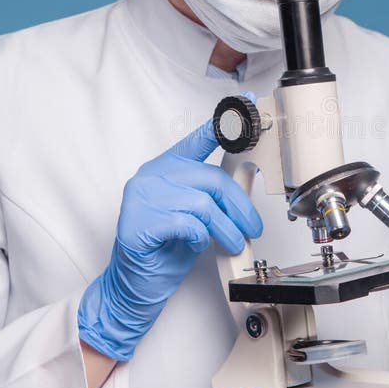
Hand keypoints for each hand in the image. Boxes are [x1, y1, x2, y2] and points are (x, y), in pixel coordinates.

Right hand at [78, 117, 261, 360]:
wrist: (135, 284)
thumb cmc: (166, 248)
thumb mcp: (195, 215)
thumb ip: (211, 197)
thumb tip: (245, 195)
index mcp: (166, 168)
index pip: (198, 140)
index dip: (224, 124)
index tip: (245, 103)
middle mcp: (152, 176)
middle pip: (212, 179)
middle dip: (240, 207)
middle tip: (253, 228)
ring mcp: (142, 198)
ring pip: (203, 204)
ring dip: (227, 229)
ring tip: (234, 244)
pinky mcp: (138, 222)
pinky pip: (186, 223)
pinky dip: (201, 237)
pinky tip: (197, 245)